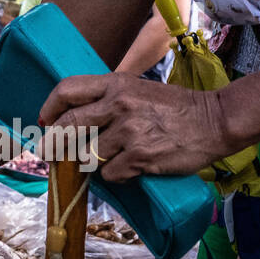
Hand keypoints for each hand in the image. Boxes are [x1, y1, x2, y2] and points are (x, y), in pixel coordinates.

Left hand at [37, 72, 232, 182]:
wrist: (215, 120)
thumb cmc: (174, 106)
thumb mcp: (137, 89)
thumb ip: (107, 98)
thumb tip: (73, 118)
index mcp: (115, 83)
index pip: (67, 90)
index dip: (50, 108)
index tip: (44, 121)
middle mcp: (118, 104)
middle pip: (69, 125)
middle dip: (53, 142)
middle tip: (46, 152)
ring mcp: (129, 131)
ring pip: (89, 155)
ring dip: (93, 162)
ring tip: (111, 157)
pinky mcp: (141, 156)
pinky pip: (111, 173)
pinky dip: (116, 175)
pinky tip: (130, 167)